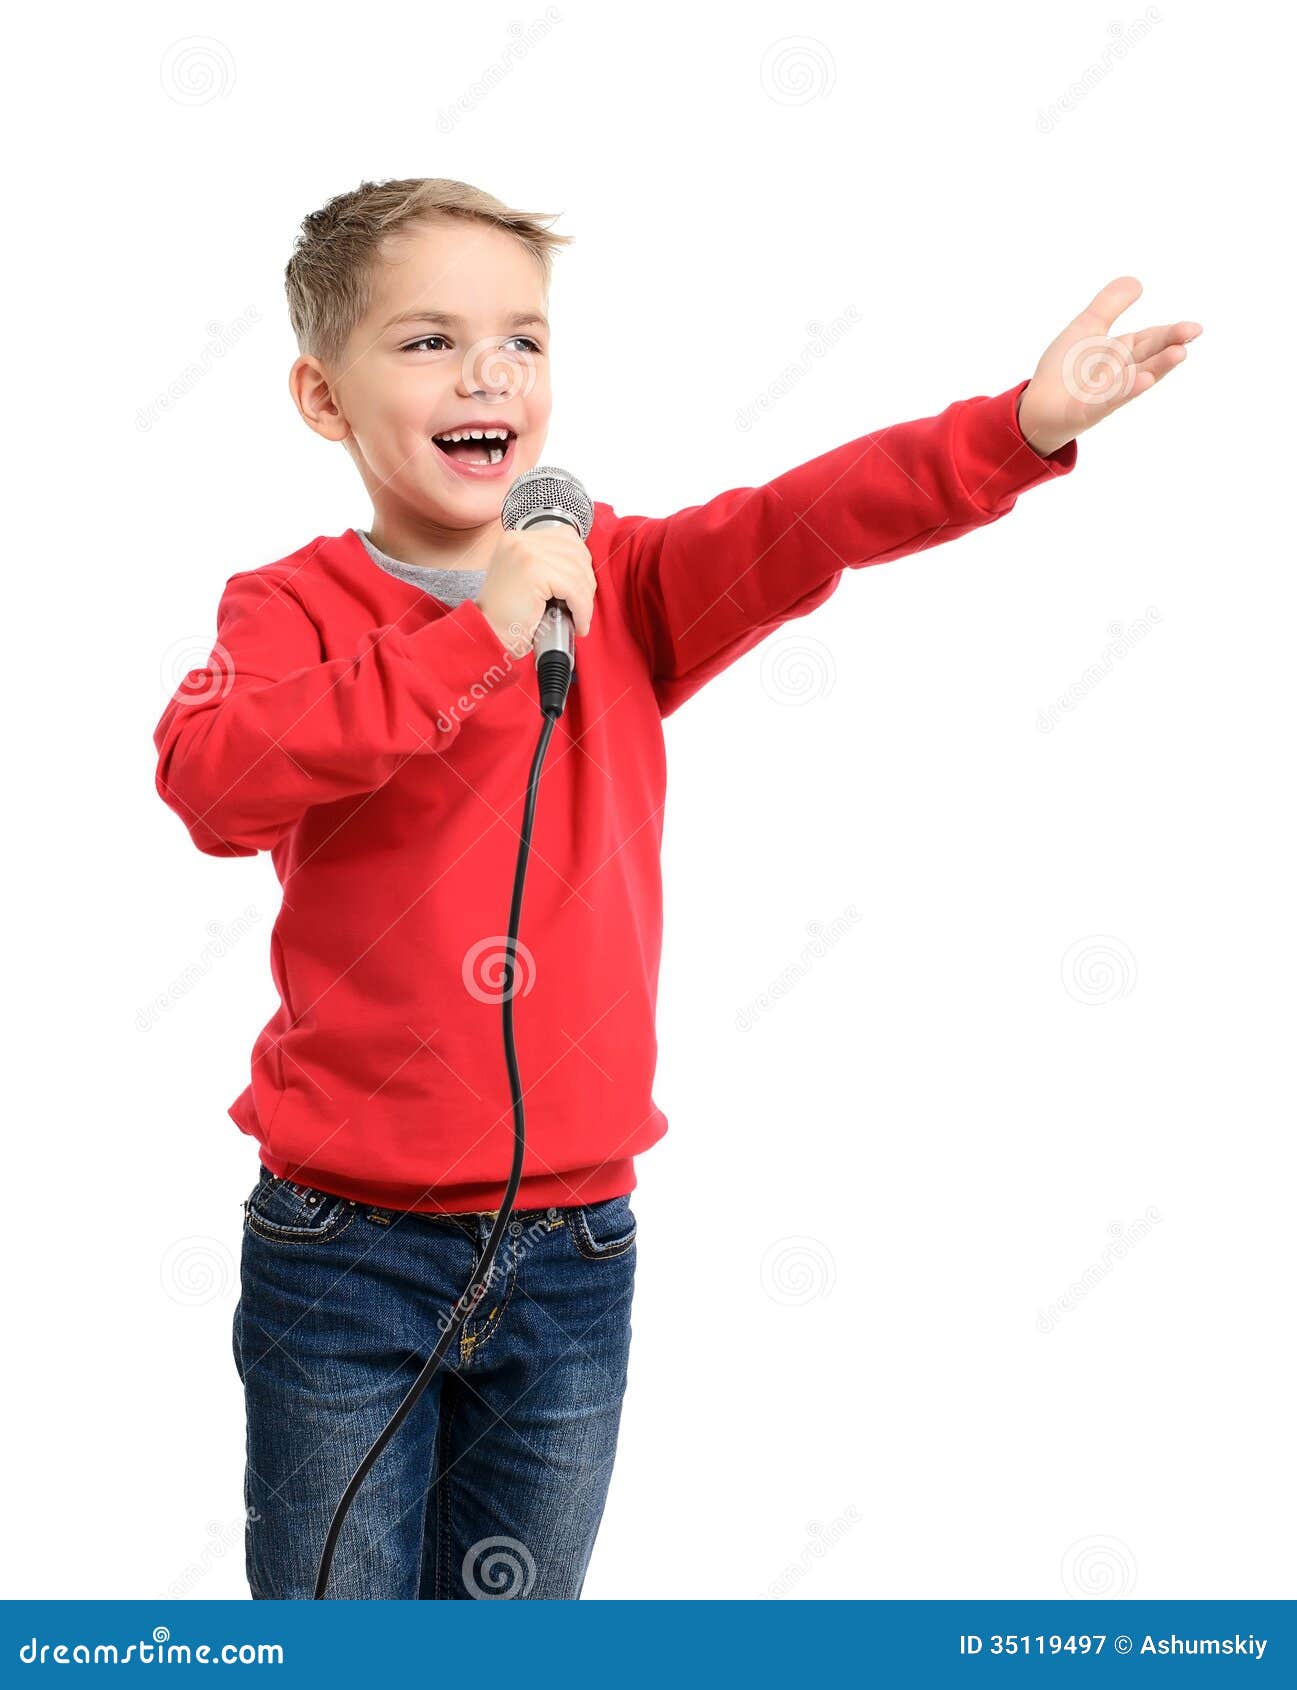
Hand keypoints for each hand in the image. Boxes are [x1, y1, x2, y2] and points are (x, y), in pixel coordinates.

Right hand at [477, 525, 596, 658]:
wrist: (487, 634)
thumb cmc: (506, 616)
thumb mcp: (526, 579)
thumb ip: (548, 566)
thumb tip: (584, 570)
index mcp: (517, 538)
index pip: (566, 538)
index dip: (581, 564)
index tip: (582, 589)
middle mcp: (520, 539)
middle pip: (576, 551)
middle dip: (586, 582)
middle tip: (582, 607)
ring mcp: (526, 552)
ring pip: (577, 572)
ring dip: (585, 600)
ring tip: (579, 619)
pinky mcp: (534, 570)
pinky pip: (573, 588)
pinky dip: (582, 609)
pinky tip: (578, 623)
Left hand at [1017, 276, 1201, 457]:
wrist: (1037, 405)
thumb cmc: (1064, 368)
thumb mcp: (1086, 328)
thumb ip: (1109, 306)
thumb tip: (1137, 282)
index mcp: (1121, 353)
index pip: (1151, 339)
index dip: (1172, 333)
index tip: (1195, 328)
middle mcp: (1120, 373)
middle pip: (1148, 356)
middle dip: (1169, 344)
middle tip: (1192, 333)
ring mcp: (1106, 394)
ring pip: (1135, 378)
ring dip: (1157, 367)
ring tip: (1178, 354)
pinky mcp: (1088, 411)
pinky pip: (1109, 400)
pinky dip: (1125, 390)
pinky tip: (1143, 381)